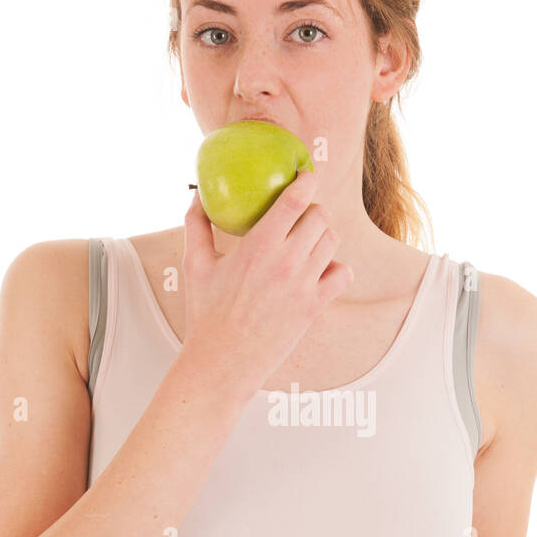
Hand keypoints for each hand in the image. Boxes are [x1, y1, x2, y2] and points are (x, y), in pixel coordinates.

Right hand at [181, 172, 353, 396]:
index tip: (304, 176)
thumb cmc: (206, 314)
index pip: (295, 201)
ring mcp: (304, 285)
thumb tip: (197, 196)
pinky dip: (336, 268)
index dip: (306, 181)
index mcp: (257, 247)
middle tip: (302, 216)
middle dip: (313, 210)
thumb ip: (196, 225)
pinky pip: (342, 274)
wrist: (223, 361)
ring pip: (332, 242)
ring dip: (323, 236)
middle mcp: (286, 263)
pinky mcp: (314, 307)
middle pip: (320, 217)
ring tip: (308, 242)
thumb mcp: (194, 265)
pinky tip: (319, 270)